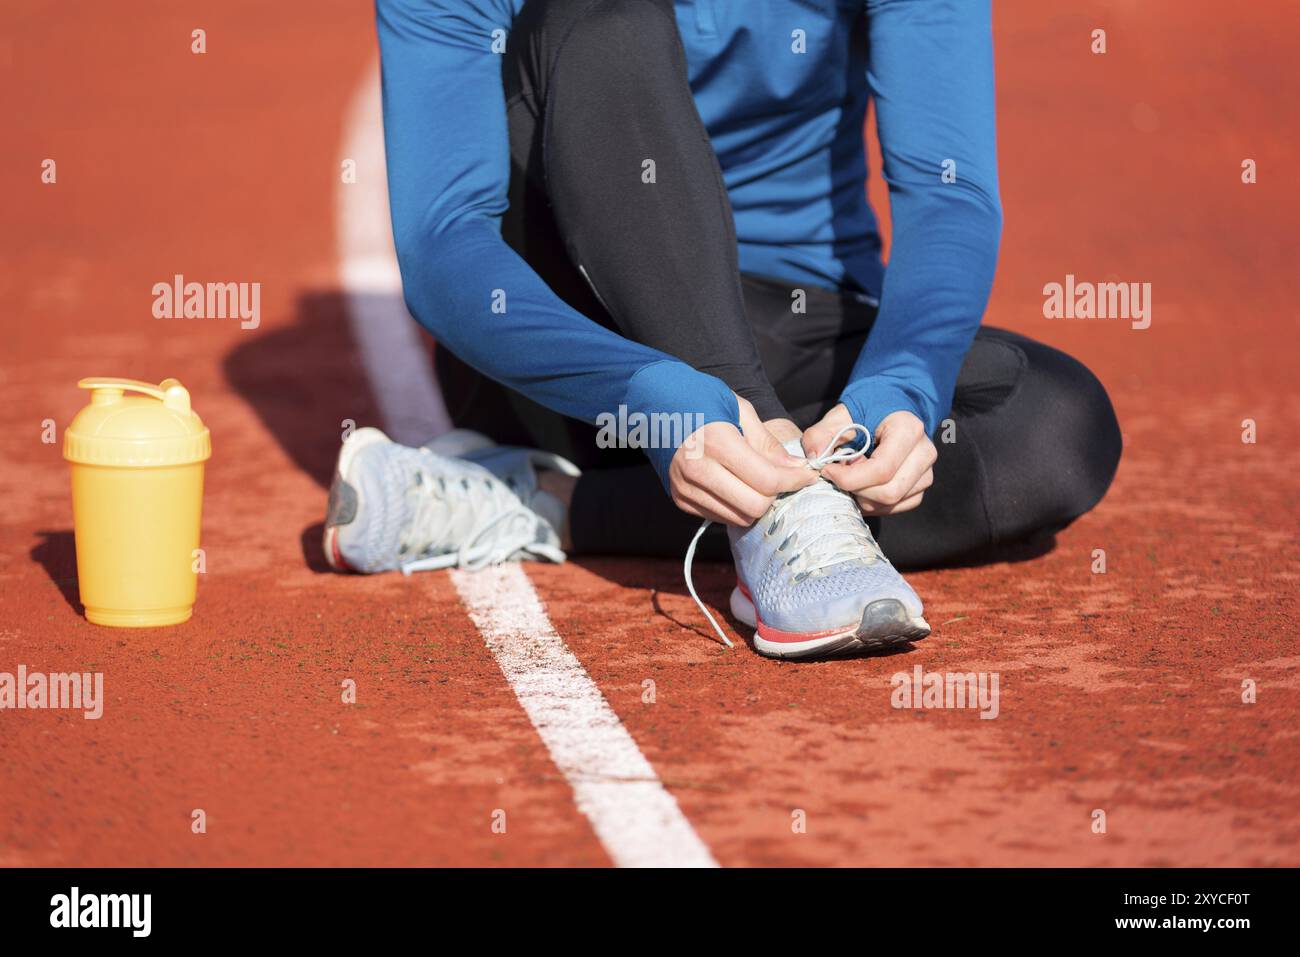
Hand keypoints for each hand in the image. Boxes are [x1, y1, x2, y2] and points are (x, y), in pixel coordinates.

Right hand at [669, 396, 816, 525]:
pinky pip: (720, 516)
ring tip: (757, 481)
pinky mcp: (679, 499)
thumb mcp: (738, 409)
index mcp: (716, 442)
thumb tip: (795, 468)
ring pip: (738, 518)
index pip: (766, 480)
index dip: (794, 480)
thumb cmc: (698, 398)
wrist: (650, 403)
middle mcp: (697, 470)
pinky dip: (735, 506)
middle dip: (774, 494)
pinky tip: (735, 485)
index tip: (807, 474)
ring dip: (755, 503)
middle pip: (754, 506)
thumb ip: (767, 443)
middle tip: (780, 477)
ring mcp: (685, 488)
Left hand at [802, 404, 935, 515]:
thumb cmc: (865, 411)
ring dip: (863, 497)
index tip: (827, 471)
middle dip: (856, 490)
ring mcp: (926, 471)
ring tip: (851, 477)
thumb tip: (815, 459)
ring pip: (892, 503)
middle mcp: (924, 452)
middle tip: (840, 475)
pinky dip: (874, 503)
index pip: (881, 469)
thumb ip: (820, 435)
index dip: (850, 478)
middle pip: (889, 492)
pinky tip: (861, 487)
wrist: (888, 411)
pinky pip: (897, 507)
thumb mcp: (839, 416)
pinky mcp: (921, 485)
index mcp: (908, 429)